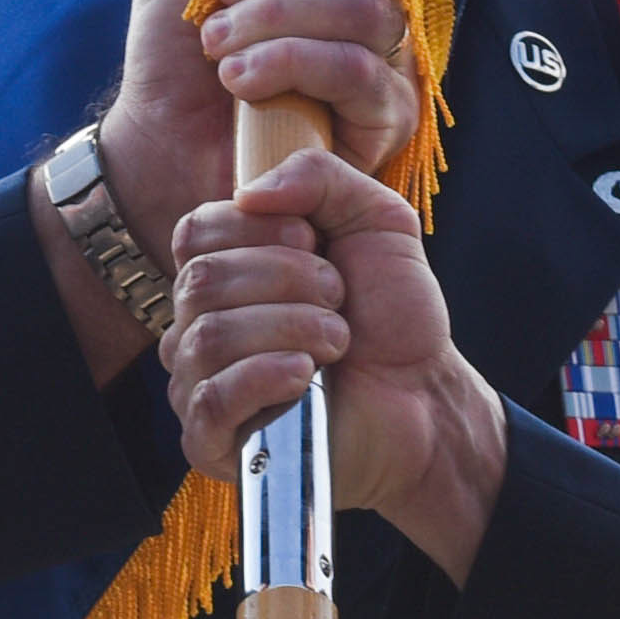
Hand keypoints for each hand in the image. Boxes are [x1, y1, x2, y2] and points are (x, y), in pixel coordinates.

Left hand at [103, 0, 427, 234]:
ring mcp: (384, 63)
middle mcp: (369, 4)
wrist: (156, 144)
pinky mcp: (382, 122)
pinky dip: (293, 65)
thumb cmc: (171, 52)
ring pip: (367, 11)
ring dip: (278, 22)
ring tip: (219, 50)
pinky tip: (243, 84)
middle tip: (218, 2)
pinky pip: (362, 73)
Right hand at [166, 151, 506, 580]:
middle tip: (339, 300)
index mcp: (225, 270)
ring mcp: (199, 383)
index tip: (318, 245)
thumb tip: (250, 192)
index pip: (195, 231)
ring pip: (208, 337)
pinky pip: (208, 399)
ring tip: (336, 342)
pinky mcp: (211, 441)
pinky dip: (264, 378)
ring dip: (291, 330)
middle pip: (202, 281)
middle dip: (289, 281)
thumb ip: (320, 177)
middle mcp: (198, 323)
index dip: (261, 231)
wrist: (424, 396)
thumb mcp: (376, 220)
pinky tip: (306, 378)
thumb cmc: (394, 315)